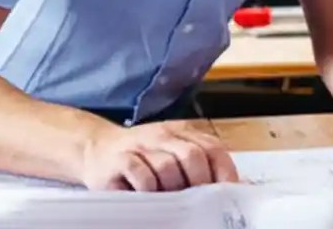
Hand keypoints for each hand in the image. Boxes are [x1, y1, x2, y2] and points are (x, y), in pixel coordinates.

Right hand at [80, 121, 240, 191]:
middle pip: (192, 156)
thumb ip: (199, 164)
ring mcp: (140, 145)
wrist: (96, 148)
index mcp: (180, 132)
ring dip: (171, 188)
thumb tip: (236, 187)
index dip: (223, 171)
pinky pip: (142, 176)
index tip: (227, 192)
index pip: (212, 147)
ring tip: (167, 198)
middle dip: (198, 182)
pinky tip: (146, 195)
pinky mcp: (119, 159)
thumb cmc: (141, 158)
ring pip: (167, 167)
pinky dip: (149, 190)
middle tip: (196, 200)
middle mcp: (162, 135)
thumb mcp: (171, 154)